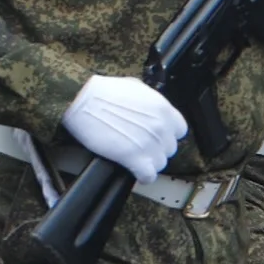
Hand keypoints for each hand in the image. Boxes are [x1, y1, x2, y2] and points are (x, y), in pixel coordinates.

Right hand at [62, 76, 186, 183]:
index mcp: (164, 109)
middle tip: (141, 146)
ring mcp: (150, 144)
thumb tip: (152, 110)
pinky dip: (144, 176)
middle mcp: (161, 128)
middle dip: (157, 149)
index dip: (168, 135)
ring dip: (149, 162)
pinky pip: (149, 176)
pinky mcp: (135, 158)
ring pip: (160, 163)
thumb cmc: (103, 91)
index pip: (180, 130)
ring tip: (136, 158)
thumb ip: (151, 102)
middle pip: (169, 149)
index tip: (158, 136)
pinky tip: (137, 172)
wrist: (82, 101)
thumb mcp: (135, 87)